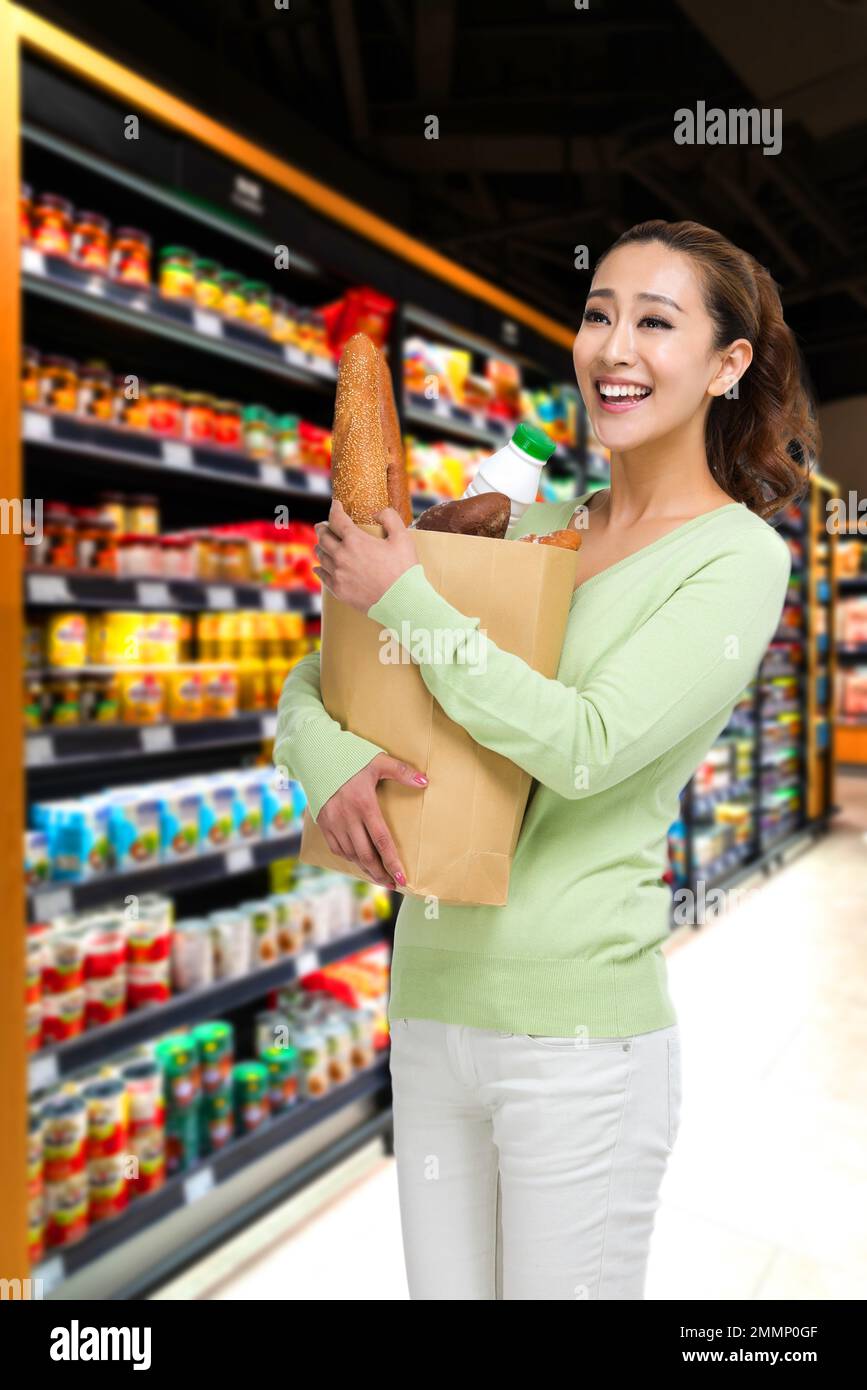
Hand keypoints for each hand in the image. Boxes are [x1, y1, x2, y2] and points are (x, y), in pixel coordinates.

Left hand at [312, 498, 417, 612]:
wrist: (401, 602)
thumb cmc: (404, 570)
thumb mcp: (403, 538)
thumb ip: (390, 518)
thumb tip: (377, 513)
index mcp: (355, 540)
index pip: (337, 519)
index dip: (335, 508)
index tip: (335, 504)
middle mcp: (341, 555)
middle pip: (323, 536)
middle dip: (322, 528)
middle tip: (323, 526)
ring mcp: (337, 574)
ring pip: (321, 555)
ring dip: (320, 546)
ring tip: (322, 545)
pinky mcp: (338, 590)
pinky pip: (322, 575)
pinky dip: (319, 568)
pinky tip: (319, 566)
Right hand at [316, 752, 427, 886]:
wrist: (316, 755)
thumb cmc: (350, 757)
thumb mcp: (378, 761)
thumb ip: (402, 772)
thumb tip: (425, 781)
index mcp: (364, 805)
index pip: (381, 840)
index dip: (392, 861)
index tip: (402, 878)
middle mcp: (348, 818)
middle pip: (365, 854)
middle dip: (380, 873)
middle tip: (392, 884)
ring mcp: (333, 822)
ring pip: (351, 854)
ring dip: (365, 868)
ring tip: (379, 877)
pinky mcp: (323, 823)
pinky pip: (336, 848)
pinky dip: (349, 858)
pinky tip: (358, 862)